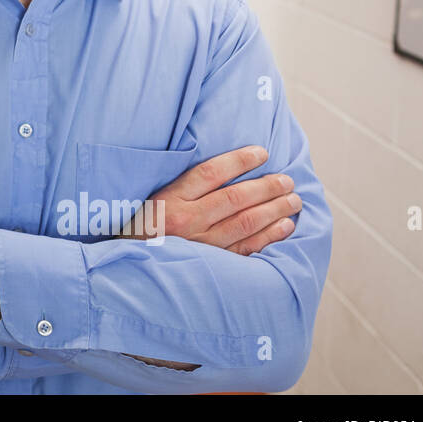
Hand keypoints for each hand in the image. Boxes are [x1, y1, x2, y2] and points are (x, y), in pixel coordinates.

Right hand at [121, 145, 300, 254]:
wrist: (129, 268)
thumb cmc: (143, 228)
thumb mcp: (153, 200)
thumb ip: (182, 187)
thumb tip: (223, 167)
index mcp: (169, 201)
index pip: (210, 173)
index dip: (239, 161)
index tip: (262, 153)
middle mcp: (186, 222)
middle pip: (234, 198)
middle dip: (267, 187)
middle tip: (287, 180)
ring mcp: (200, 245)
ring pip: (245, 223)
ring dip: (274, 210)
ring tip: (293, 200)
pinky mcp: (210, 265)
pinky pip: (247, 249)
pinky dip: (269, 236)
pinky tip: (285, 226)